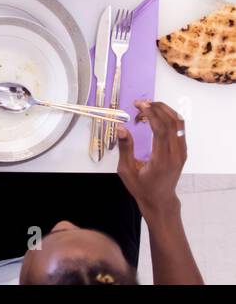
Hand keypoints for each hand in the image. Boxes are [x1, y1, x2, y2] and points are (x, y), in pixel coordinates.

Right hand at [117, 99, 185, 218]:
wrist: (160, 200)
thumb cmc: (142, 188)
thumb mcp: (126, 171)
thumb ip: (125, 148)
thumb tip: (121, 129)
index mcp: (162, 160)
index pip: (161, 130)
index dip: (151, 114)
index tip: (139, 105)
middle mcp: (176, 155)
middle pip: (172, 123)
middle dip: (156, 108)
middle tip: (140, 103)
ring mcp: (181, 152)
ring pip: (179, 123)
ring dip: (163, 111)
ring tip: (147, 107)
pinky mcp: (182, 151)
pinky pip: (179, 129)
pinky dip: (168, 118)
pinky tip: (155, 116)